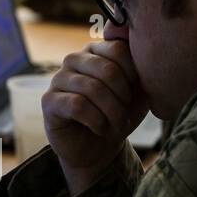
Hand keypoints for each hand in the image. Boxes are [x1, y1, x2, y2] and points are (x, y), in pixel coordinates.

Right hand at [43, 39, 149, 195]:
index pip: (118, 49)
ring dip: (111, 112)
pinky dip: (96, 120)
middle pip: (107, 70)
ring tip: (116, 124)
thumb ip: (144, 67)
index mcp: (96, 51)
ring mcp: (58, 78)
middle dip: (123, 98)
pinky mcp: (49, 101)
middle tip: (124, 114)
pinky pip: (76, 105)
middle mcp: (74, 59)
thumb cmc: (119, 114)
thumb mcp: (139, 90)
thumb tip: (147, 48)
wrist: (101, 147)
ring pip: (92, 88)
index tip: (134, 94)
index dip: (133, 75)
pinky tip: (100, 128)